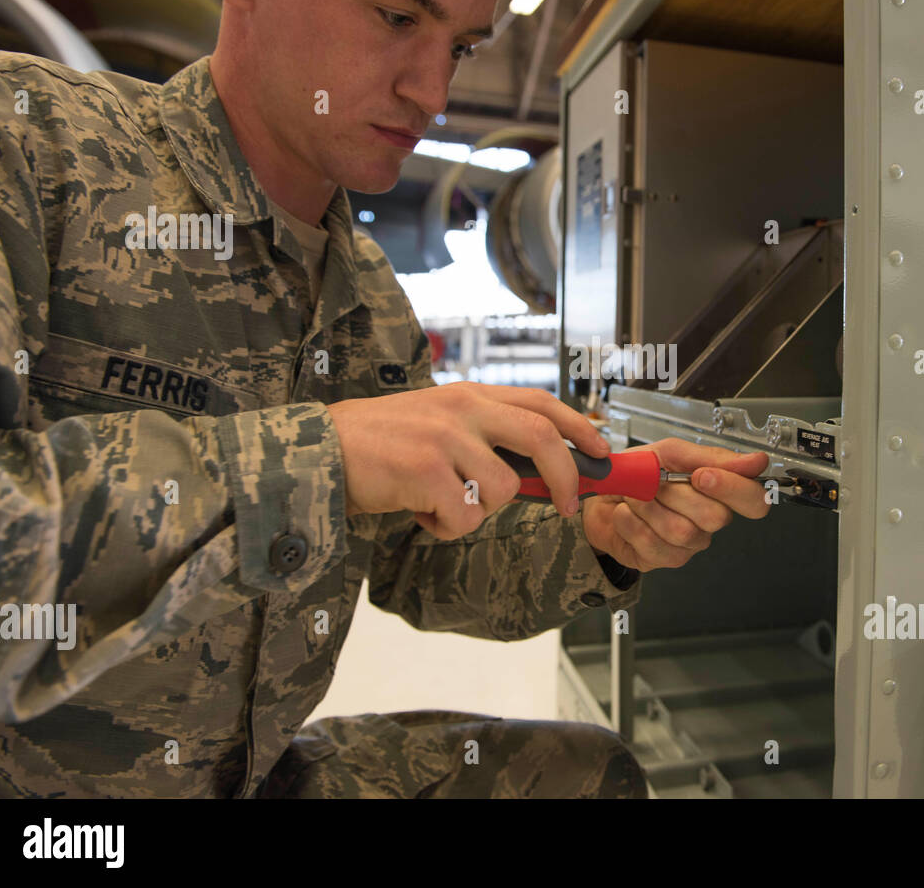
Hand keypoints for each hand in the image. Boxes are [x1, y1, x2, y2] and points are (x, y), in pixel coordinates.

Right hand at [326, 382, 608, 537]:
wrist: (321, 451)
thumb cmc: (378, 444)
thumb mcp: (436, 423)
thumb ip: (482, 435)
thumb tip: (535, 472)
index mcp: (468, 395)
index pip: (540, 402)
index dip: (579, 426)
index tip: (602, 451)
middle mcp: (462, 409)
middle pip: (540, 438)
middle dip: (564, 477)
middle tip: (566, 506)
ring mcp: (445, 439)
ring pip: (501, 490)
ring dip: (477, 512)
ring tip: (439, 505)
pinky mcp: (426, 472)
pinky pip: (464, 517)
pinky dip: (445, 528)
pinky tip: (418, 512)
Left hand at [581, 438, 771, 571]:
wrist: (600, 496)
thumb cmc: (636, 474)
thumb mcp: (670, 452)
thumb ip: (711, 456)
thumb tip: (755, 461)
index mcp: (719, 490)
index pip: (754, 500)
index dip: (733, 489)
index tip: (702, 476)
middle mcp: (710, 520)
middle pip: (716, 517)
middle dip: (676, 493)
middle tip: (656, 482)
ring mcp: (690, 543)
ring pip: (682, 531)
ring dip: (648, 506)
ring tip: (635, 496)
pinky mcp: (665, 560)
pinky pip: (654, 543)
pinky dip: (631, 522)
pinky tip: (626, 514)